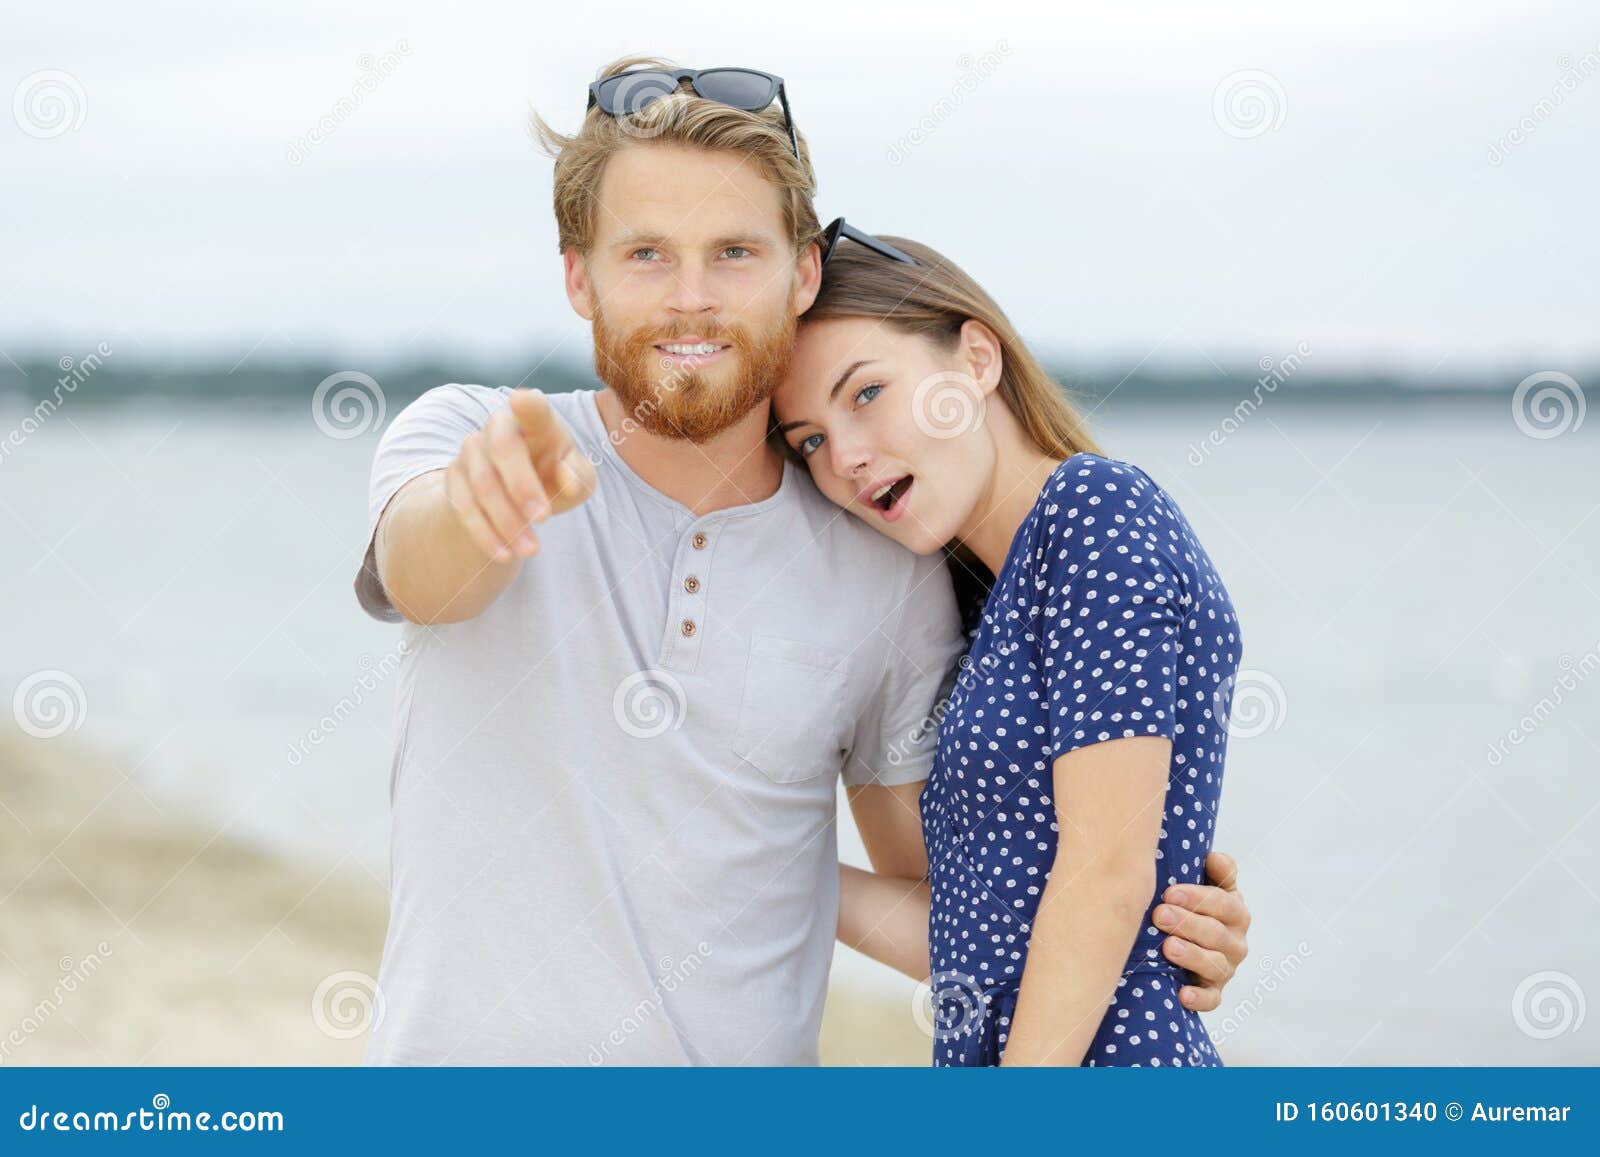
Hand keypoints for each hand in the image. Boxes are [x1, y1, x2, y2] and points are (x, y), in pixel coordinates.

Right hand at [444, 388, 595, 561]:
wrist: (520, 495)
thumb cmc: (557, 476)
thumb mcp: (578, 479)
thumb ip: (579, 476)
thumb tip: (565, 477)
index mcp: (536, 421)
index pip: (532, 406)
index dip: (526, 403)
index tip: (520, 401)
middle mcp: (499, 427)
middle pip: (503, 448)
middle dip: (522, 486)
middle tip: (544, 519)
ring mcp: (472, 449)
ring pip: (482, 484)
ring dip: (506, 520)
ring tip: (531, 549)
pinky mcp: (454, 476)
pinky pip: (463, 506)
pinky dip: (484, 533)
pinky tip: (505, 554)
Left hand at [1155, 850, 1249, 1011]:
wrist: (1185, 943)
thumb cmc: (1193, 907)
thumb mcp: (1208, 884)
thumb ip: (1217, 871)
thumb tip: (1213, 856)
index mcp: (1235, 911)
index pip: (1224, 903)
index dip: (1198, 898)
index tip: (1170, 892)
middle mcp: (1235, 941)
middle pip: (1216, 933)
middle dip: (1188, 923)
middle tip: (1160, 915)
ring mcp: (1226, 969)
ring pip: (1214, 965)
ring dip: (1191, 956)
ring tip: (1167, 947)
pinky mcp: (1214, 992)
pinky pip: (1211, 1000)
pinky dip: (1198, 998)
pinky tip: (1182, 994)